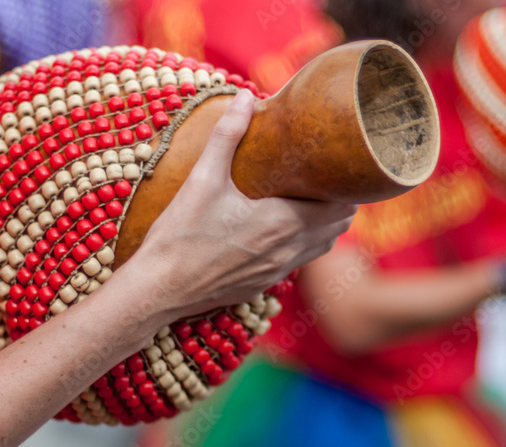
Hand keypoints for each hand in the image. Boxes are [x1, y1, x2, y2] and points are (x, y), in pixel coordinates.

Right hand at [123, 89, 356, 317]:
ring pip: (321, 247)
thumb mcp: (202, 179)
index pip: (341, 206)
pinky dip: (301, 244)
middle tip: (326, 176)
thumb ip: (227, 135)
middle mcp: (288, 251)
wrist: (159, 290)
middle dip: (339, 201)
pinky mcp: (262, 284)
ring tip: (310, 199)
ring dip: (323, 225)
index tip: (339, 165)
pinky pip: (297, 262)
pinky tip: (279, 229)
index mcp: (283, 222)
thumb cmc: (180, 236)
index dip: (347, 186)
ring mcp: (277, 272)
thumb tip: (245, 96)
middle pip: (338, 226)